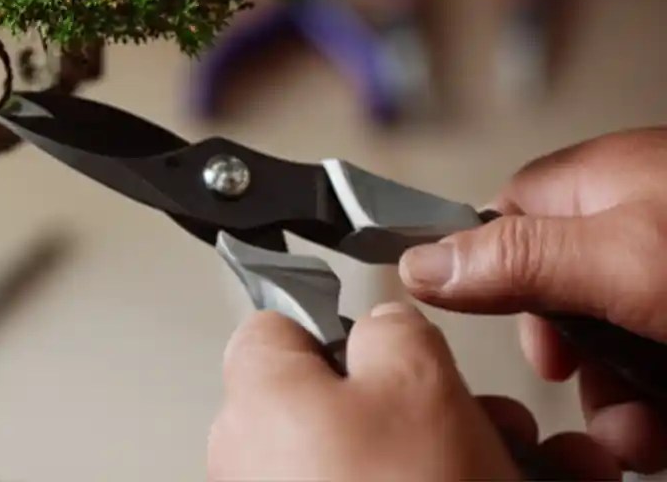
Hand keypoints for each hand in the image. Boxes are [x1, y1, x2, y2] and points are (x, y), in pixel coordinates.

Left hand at [207, 303, 618, 480]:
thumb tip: (384, 328)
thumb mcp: (417, 380)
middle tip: (499, 425)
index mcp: (259, 398)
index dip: (345, 327)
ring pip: (386, 460)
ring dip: (469, 455)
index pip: (278, 329)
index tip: (402, 345)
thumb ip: (392, 330)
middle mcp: (258, 458)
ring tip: (538, 471)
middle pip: (351, 401)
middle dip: (439, 406)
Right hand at [400, 127, 666, 473]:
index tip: (484, 329)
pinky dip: (656, 408)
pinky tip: (666, 428)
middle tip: (585, 393)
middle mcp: (636, 222)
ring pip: (612, 345)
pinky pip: (654, 367)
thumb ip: (517, 257)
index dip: (488, 282)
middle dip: (566, 365)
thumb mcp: (624, 256)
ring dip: (617, 404)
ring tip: (642, 431)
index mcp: (598, 182)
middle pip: (556, 298)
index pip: (502, 221)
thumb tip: (421, 263)